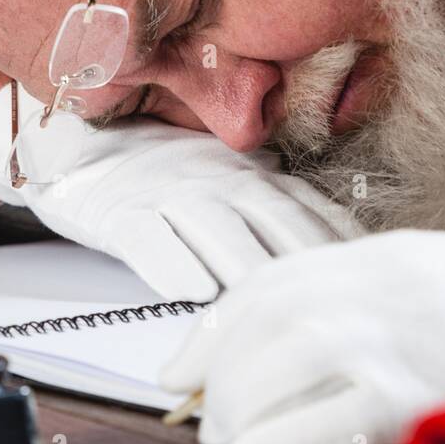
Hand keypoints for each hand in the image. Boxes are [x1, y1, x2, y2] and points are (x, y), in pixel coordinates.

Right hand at [0, 85, 359, 300]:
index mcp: (243, 170)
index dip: (334, 235)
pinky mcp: (119, 211)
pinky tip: (191, 289)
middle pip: (267, 217)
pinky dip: (170, 261)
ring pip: (213, 229)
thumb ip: (270, 198)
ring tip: (272, 298)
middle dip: (304, 256)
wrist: (78, 145)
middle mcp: (211, 176)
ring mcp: (165, 191)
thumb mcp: (221, 173)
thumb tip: (332, 232)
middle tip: (333, 293)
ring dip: (245, 264)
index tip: (366, 266)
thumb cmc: (158, 168)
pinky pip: (146, 237)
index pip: (301, 203)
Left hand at [159, 229, 444, 443]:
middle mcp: (365, 294)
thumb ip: (345, 295)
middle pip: (257, 340)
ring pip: (276, 385)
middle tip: (209, 424)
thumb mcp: (412, 272)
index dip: (206, 334)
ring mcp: (386, 345)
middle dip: (219, 389)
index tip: (177, 372)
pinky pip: (320, 432)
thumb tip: (278, 337)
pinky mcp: (408, 398)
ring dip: (242, 426)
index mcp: (364, 260)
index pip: (260, 290)